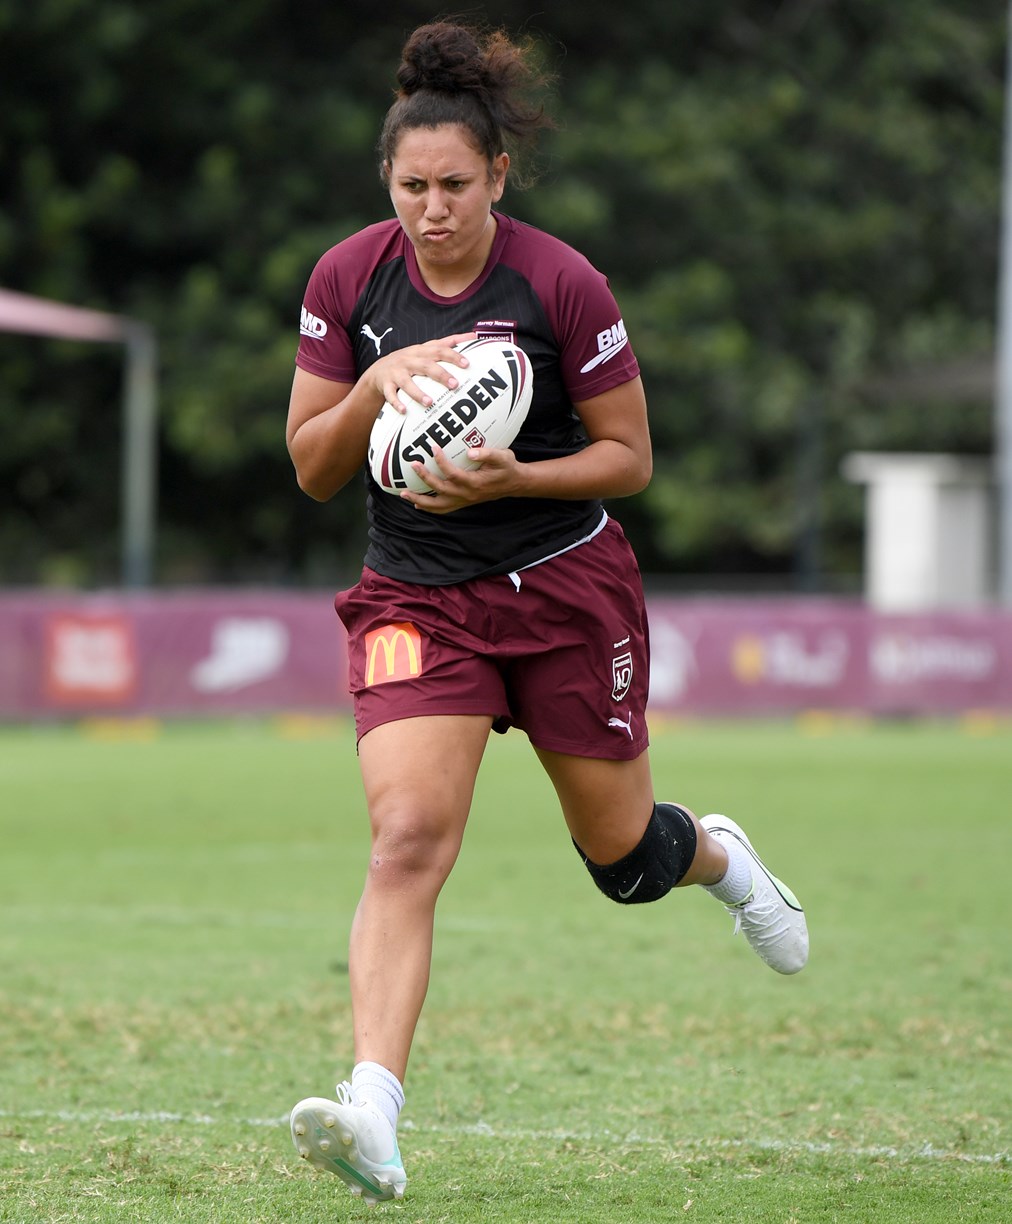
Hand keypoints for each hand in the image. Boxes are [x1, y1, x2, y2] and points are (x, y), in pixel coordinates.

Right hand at [367, 333, 476, 412]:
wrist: (379, 371)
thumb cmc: (410, 360)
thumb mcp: (426, 349)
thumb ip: (448, 342)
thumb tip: (473, 335)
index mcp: (421, 351)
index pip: (439, 350)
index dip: (453, 356)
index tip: (467, 364)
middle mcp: (409, 360)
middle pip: (425, 365)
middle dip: (440, 374)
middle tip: (454, 384)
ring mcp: (396, 372)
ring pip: (406, 382)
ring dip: (418, 393)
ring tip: (429, 402)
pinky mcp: (386, 385)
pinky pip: (390, 395)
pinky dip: (396, 403)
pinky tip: (404, 411)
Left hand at [400, 445, 522, 513]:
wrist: (514, 484)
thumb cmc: (507, 468)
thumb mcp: (504, 457)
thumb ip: (488, 454)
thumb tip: (470, 452)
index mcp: (475, 483)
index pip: (453, 474)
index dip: (441, 462)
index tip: (433, 447)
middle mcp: (467, 494)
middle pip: (441, 490)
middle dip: (425, 478)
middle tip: (413, 464)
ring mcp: (464, 501)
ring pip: (438, 505)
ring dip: (420, 500)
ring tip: (403, 493)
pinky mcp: (462, 503)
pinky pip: (442, 509)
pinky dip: (429, 507)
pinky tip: (417, 503)